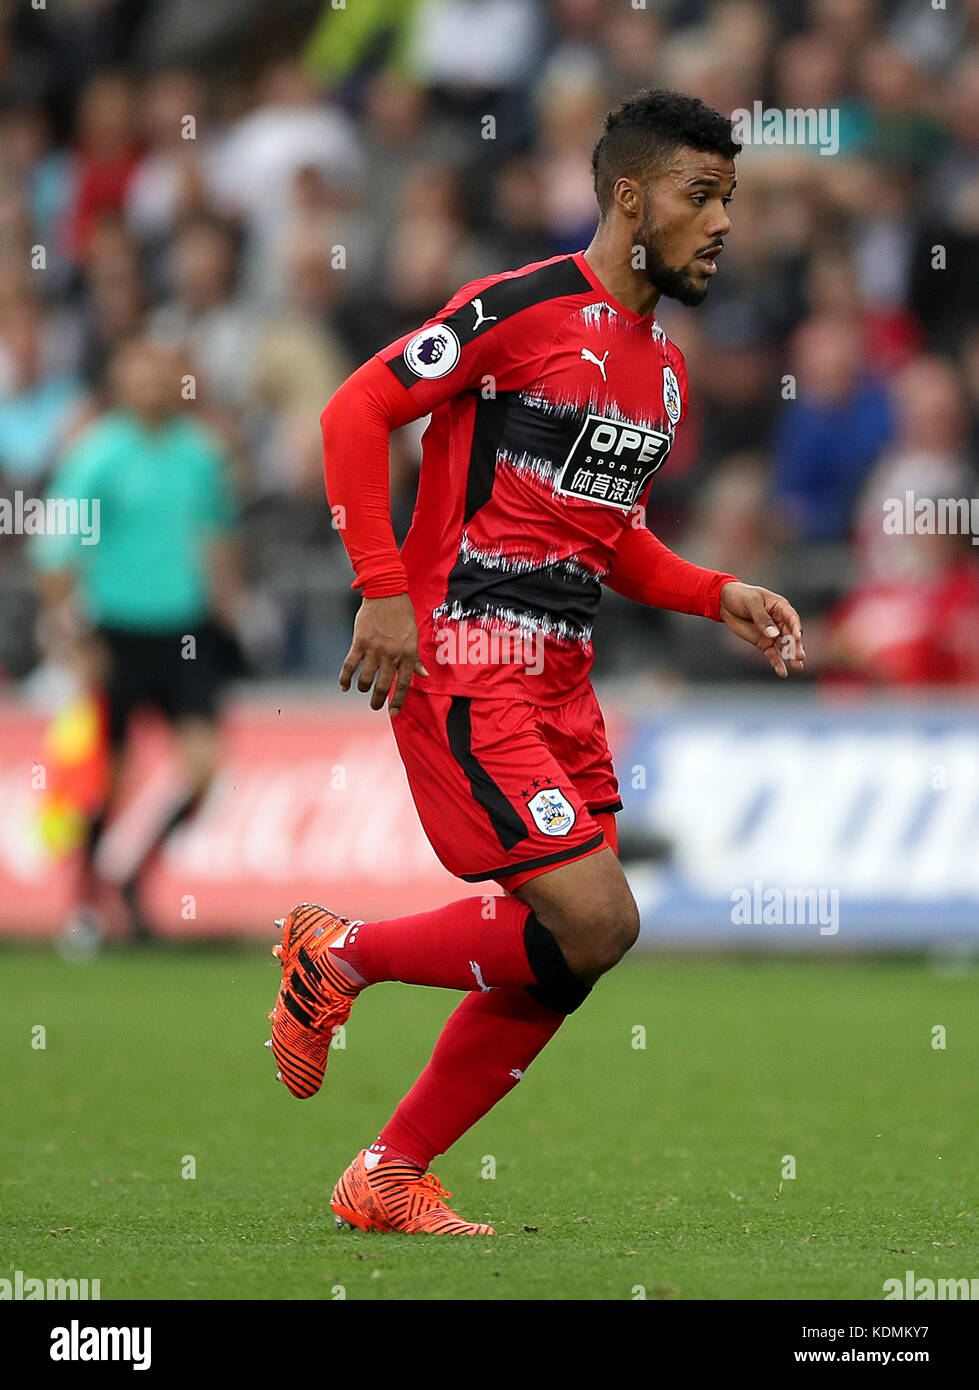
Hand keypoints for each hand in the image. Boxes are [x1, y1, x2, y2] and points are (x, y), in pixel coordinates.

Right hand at [339, 593, 427, 712]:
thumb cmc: (402, 614)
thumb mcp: (413, 636)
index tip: (393, 713)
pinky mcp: (360, 642)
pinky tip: (344, 686)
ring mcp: (374, 649)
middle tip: (375, 706)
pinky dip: (345, 678)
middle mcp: (391, 655)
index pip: (403, 684)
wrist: (386, 593)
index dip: (398, 701)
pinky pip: (350, 665)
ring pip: (366, 679)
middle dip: (378, 700)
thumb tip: (422, 675)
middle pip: (383, 686)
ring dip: (364, 688)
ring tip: (364, 689)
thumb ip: (415, 658)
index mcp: (407, 654)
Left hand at [718, 582, 805, 677]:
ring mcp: (772, 633)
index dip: (795, 628)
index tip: (797, 638)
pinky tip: (783, 672)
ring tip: (798, 667)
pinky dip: (776, 663)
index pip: (792, 618)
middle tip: (800, 656)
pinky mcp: (763, 643)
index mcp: (780, 607)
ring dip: (790, 657)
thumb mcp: (752, 603)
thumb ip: (762, 618)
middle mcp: (780, 621)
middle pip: (790, 635)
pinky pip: (772, 654)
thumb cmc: (741, 597)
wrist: (726, 603)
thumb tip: (773, 634)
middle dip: (795, 646)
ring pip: (784, 647)